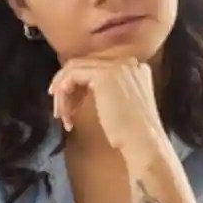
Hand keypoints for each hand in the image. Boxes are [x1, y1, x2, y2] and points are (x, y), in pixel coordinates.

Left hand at [48, 55, 166, 158]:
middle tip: (59, 110)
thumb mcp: (119, 104)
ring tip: (62, 116)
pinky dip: (63, 92)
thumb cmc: (131, 133)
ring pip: (75, 69)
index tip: (68, 103)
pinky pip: (72, 75)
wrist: (142, 143)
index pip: (96, 66)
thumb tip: (76, 88)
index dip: (78, 83)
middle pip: (84, 64)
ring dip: (62, 92)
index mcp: (133, 66)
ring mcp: (116, 65)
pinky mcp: (103, 74)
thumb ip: (105, 90)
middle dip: (66, 86)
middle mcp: (126, 60)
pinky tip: (65, 112)